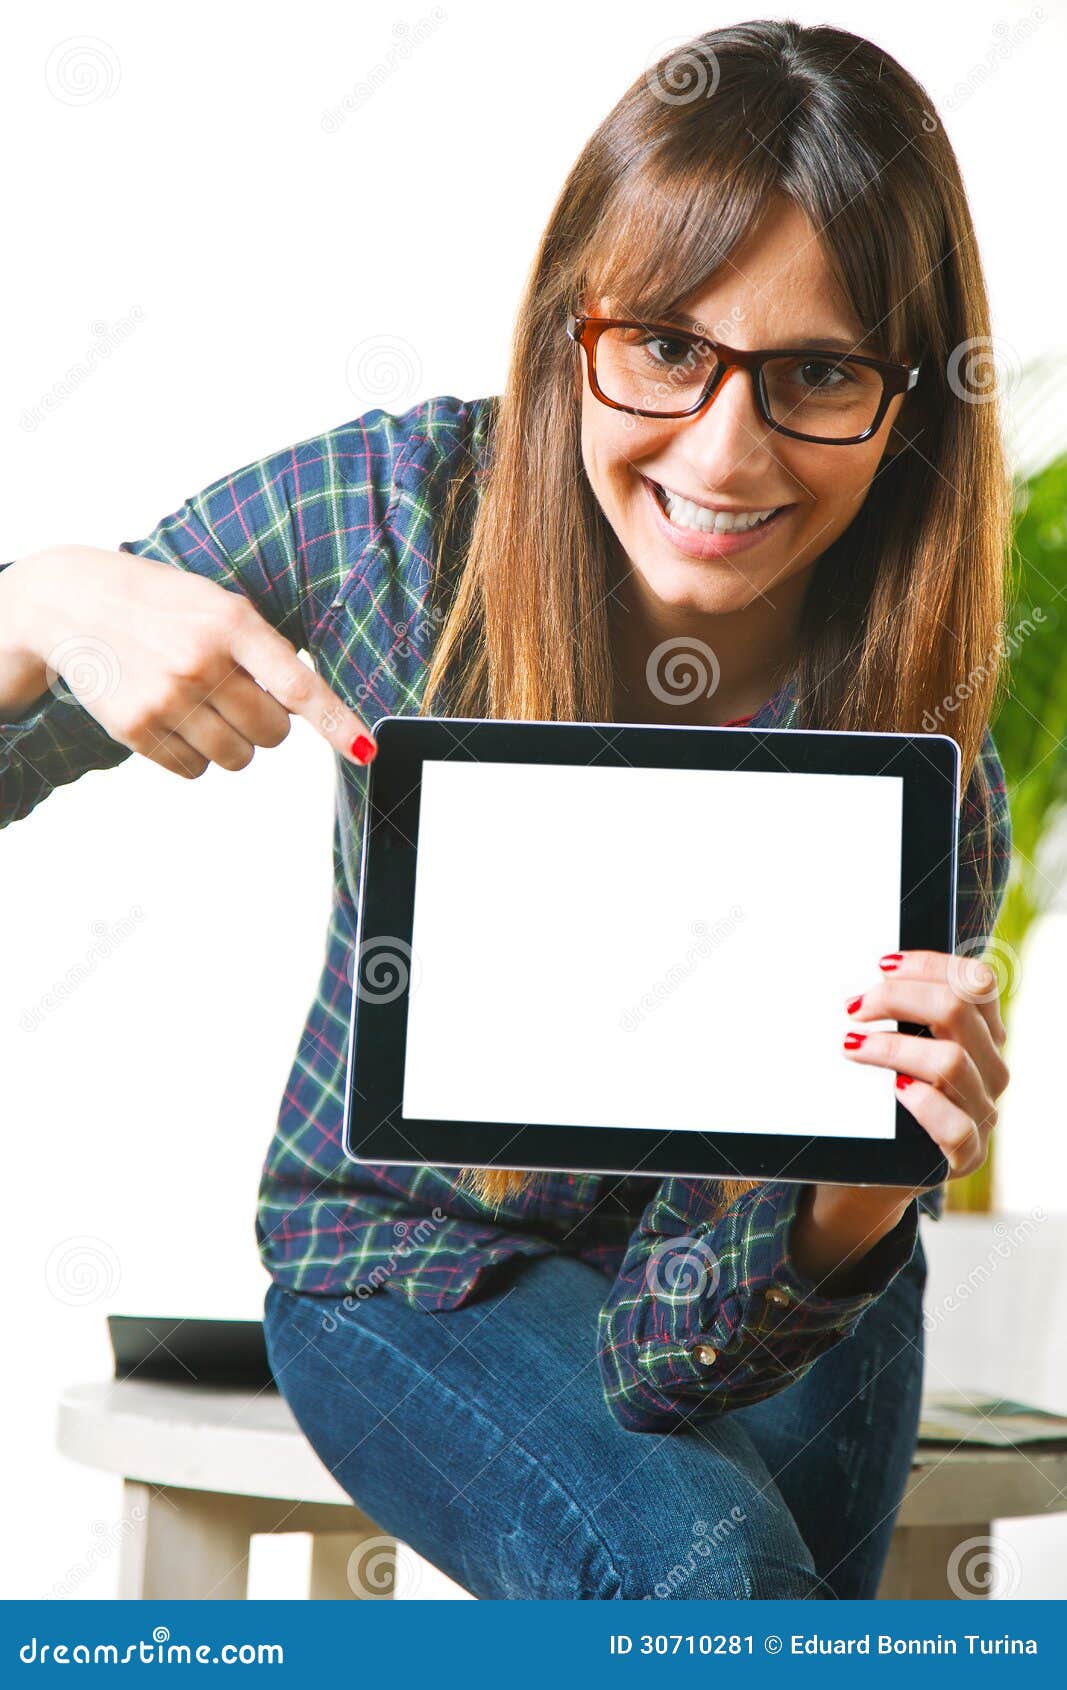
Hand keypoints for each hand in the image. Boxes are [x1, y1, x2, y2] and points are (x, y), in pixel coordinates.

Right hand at [8, 545, 377, 777]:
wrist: (71, 604)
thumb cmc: (161, 605)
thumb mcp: (215, 604)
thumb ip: (261, 648)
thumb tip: (302, 708)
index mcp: (232, 623)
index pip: (297, 685)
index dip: (336, 722)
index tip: (365, 750)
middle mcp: (201, 662)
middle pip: (273, 735)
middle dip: (265, 723)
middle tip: (235, 693)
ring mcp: (167, 699)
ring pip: (238, 759)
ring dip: (232, 742)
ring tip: (201, 704)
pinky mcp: (136, 728)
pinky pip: (195, 771)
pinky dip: (193, 755)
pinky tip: (171, 716)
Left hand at [842, 947, 1009, 1182]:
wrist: (873, 1165)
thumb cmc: (880, 1097)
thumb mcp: (896, 1046)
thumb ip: (900, 1012)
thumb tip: (873, 970)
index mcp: (981, 1034)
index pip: (977, 981)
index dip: (930, 964)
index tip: (881, 965)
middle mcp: (990, 1069)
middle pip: (957, 1010)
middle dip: (897, 997)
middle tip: (854, 1007)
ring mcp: (981, 1112)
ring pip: (951, 1062)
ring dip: (892, 1047)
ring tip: (851, 1047)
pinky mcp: (967, 1155)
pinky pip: (956, 1125)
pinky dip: (923, 1103)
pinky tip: (895, 1091)